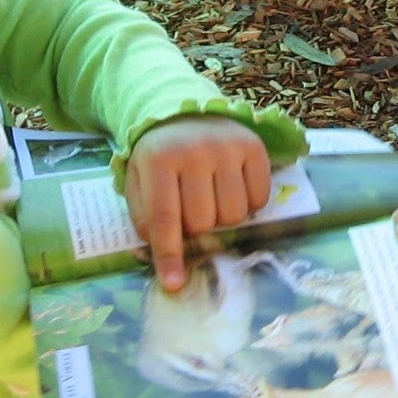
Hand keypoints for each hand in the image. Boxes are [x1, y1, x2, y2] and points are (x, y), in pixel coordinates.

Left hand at [124, 116, 270, 291]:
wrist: (184, 112)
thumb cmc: (159, 156)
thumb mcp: (138, 180)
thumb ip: (145, 218)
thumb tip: (167, 260)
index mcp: (158, 158)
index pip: (165, 218)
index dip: (170, 255)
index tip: (174, 284)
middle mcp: (195, 150)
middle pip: (204, 223)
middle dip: (196, 229)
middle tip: (190, 212)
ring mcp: (228, 147)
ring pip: (235, 215)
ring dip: (223, 219)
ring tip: (211, 200)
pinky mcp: (254, 146)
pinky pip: (259, 199)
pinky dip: (249, 205)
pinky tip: (232, 190)